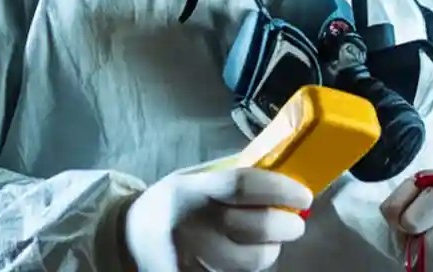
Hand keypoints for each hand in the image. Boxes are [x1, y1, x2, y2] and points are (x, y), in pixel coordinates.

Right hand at [121, 165, 311, 271]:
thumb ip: (235, 174)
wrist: (129, 237)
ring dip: (268, 252)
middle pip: (254, 228)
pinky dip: (246, 270)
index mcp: (193, 189)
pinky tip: (245, 257)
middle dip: (286, 227)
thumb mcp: (197, 178)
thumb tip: (286, 171)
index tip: (304, 196)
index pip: (245, 186)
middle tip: (295, 224)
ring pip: (248, 263)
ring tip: (268, 243)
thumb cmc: (176, 202)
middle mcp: (189, 224)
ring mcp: (187, 259)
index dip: (281, 190)